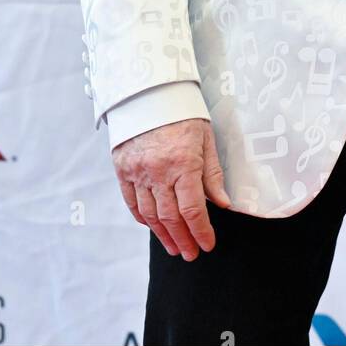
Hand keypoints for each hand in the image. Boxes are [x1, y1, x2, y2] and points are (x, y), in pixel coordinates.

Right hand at [112, 118, 230, 260]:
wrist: (149, 91)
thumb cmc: (182, 112)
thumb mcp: (206, 138)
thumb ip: (212, 174)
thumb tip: (223, 204)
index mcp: (183, 163)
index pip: (193, 210)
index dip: (201, 232)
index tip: (208, 245)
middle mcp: (158, 172)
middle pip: (171, 218)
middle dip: (183, 239)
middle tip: (191, 254)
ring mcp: (138, 172)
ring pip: (150, 215)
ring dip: (163, 235)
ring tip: (174, 247)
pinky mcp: (122, 169)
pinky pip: (132, 202)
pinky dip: (143, 218)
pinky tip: (153, 227)